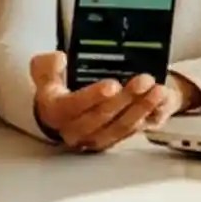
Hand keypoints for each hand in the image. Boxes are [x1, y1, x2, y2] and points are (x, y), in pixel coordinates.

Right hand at [30, 52, 187, 152]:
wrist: (58, 116)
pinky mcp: (112, 142)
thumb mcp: (43, 72)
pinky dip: (147, 116)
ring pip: (121, 127)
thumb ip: (47, 65)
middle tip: (142, 81)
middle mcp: (75, 131)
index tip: (112, 85)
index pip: (73, 106)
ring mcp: (95, 139)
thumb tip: (60, 59)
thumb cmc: (55, 92)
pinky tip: (157, 102)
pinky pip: (132, 132)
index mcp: (56, 112)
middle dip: (125, 99)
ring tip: (157, 90)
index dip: (93, 96)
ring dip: (141, 108)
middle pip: (103, 117)